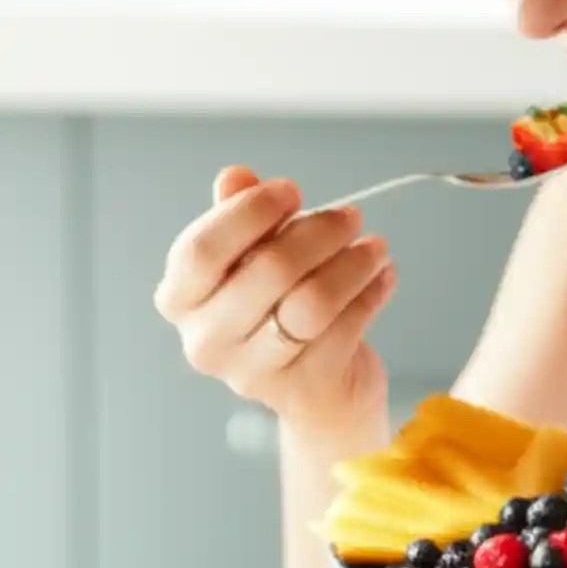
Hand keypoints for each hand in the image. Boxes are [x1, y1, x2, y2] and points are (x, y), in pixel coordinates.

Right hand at [154, 165, 398, 435]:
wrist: (315, 391)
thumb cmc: (276, 312)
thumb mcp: (251, 262)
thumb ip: (239, 219)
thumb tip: (235, 176)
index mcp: (181, 301)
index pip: (201, 250)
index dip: (249, 212)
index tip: (291, 190)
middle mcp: (207, 341)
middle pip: (267, 270)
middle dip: (318, 233)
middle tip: (351, 217)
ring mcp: (253, 372)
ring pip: (313, 303)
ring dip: (353, 264)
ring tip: (376, 247)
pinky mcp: (304, 388)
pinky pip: (346, 328)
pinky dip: (371, 294)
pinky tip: (383, 276)